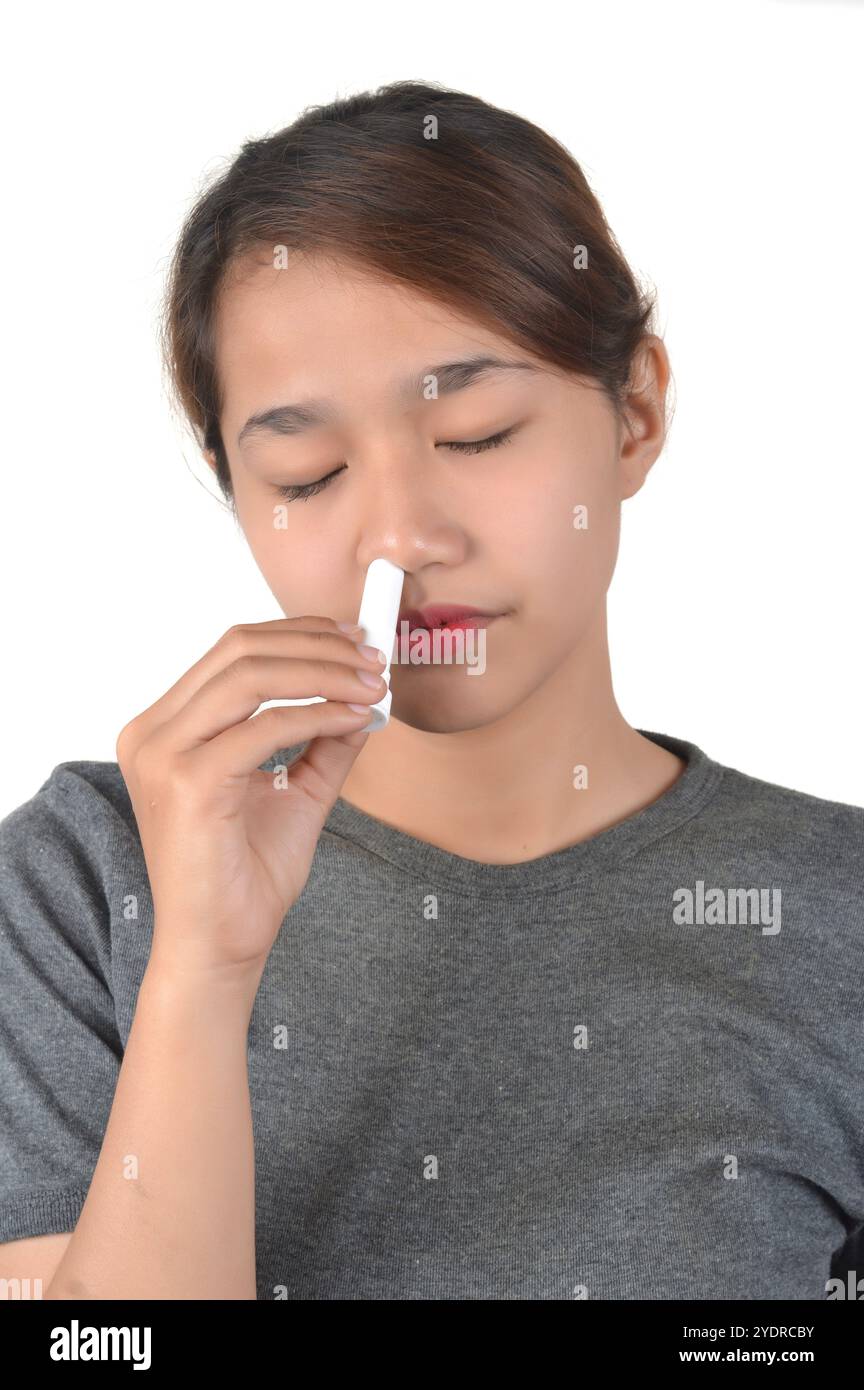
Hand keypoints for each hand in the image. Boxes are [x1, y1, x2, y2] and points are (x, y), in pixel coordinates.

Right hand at [116, 616, 386, 973]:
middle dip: (316, 645)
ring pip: (249, 675)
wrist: (220, 948)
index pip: (232, 651)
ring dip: (323, 672)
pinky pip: (265, 727)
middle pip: (239, 649)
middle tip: (373, 658)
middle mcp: (152, 733)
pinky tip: (356, 718)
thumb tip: (364, 694)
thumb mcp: (296, 792)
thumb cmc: (246, 878)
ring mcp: (162, 755)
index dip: (298, 635)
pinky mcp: (187, 783)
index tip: (354, 641)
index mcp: (165, 728)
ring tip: (372, 684)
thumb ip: (323, 741)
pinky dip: (318, 714)